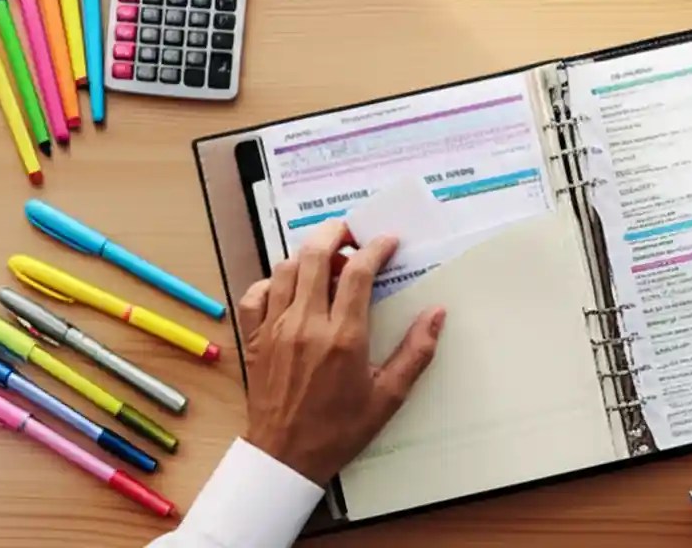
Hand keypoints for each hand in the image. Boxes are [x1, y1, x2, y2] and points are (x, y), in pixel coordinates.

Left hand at [238, 219, 446, 484]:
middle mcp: (306, 324)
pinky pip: (257, 294)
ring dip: (308, 255)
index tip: (388, 242)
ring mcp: (274, 329)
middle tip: (352, 234)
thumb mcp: (389, 396)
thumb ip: (416, 352)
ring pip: (286, 269)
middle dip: (336, 234)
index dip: (376, 248)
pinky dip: (273, 282)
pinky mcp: (254, 339)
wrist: (285, 457)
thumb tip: (437, 314)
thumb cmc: (339, 430)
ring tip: (327, 261)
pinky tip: (290, 289)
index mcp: (343, 337)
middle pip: (315, 255)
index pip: (359, 272)